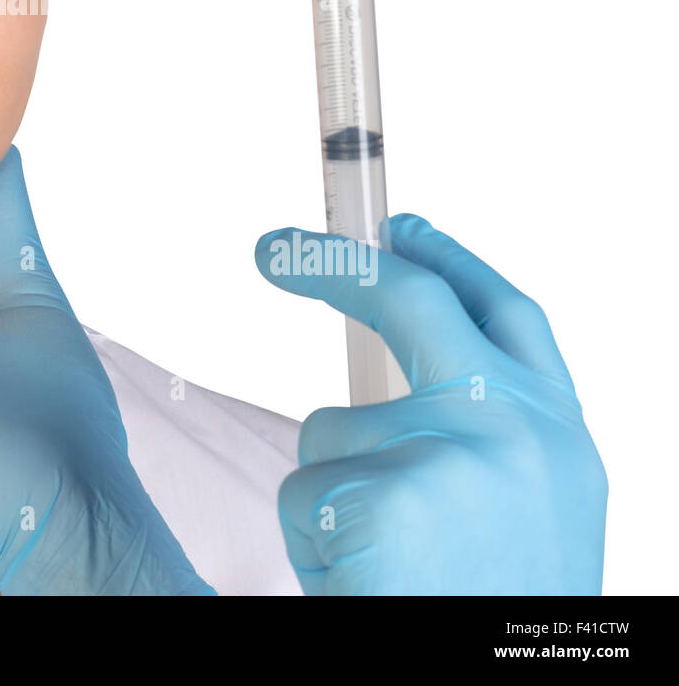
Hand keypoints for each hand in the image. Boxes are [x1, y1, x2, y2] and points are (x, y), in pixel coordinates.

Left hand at [254, 214, 607, 594]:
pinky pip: (306, 491)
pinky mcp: (389, 501)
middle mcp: (521, 432)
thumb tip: (389, 370)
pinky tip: (364, 585)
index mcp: (561, 437)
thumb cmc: (492, 608)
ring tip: (384, 564)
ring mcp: (456, 460)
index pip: (507, 312)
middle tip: (270, 245)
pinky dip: (315, 538)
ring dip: (334, 489)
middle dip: (334, 263)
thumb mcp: (526, 517)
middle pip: (412, 303)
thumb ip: (482, 436)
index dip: (451, 259)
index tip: (401, 223)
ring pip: (330, 429)